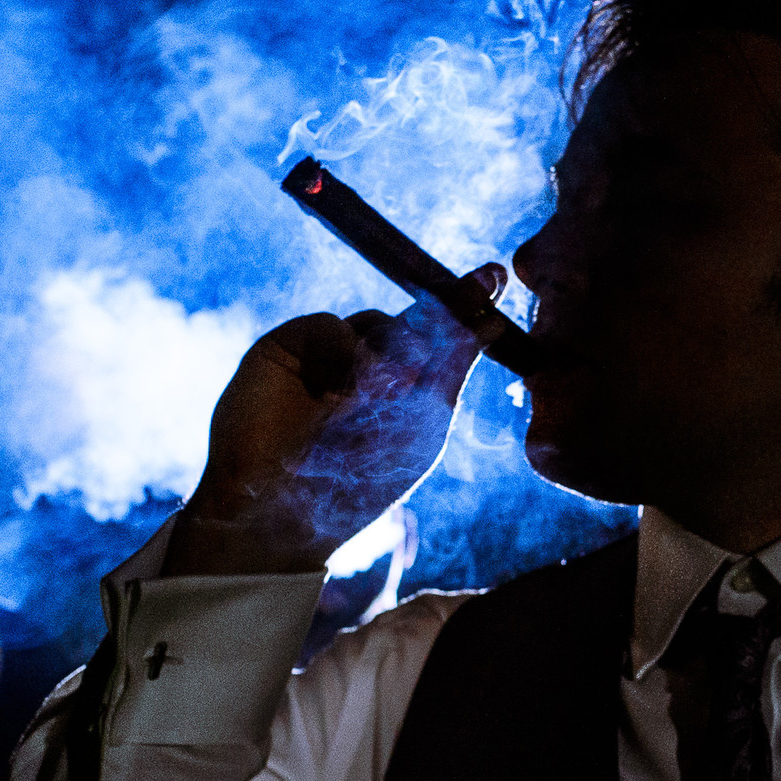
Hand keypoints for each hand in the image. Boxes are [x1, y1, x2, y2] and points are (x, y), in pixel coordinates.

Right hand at [164, 272, 499, 576]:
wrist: (284, 506)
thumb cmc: (363, 479)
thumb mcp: (424, 422)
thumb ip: (451, 367)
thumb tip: (491, 321)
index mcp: (412, 390)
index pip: (445, 337)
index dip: (467, 304)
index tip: (496, 274)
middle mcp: (374, 367)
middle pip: (415, 321)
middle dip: (438, 315)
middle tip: (468, 305)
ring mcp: (333, 353)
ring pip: (375, 322)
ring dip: (386, 355)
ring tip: (375, 400)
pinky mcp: (291, 344)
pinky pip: (332, 324)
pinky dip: (341, 352)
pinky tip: (331, 395)